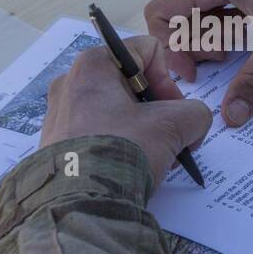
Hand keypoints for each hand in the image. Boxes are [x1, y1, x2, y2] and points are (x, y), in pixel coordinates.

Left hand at [39, 35, 212, 184]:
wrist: (78, 201)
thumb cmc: (121, 150)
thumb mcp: (172, 126)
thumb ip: (195, 113)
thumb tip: (194, 121)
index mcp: (93, 64)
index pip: (147, 51)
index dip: (168, 80)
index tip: (172, 110)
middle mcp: (71, 82)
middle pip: (131, 83)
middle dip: (156, 110)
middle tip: (167, 137)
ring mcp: (60, 113)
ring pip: (115, 110)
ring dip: (140, 129)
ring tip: (149, 156)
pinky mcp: (57, 142)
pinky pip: (98, 133)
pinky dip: (118, 144)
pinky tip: (127, 167)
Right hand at [144, 0, 252, 125]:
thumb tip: (232, 116)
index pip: (162, 12)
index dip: (171, 49)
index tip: (195, 73)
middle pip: (177, 10)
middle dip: (193, 43)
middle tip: (225, 60)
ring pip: (197, 7)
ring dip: (210, 34)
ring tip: (239, 48)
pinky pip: (217, 1)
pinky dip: (224, 23)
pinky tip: (249, 36)